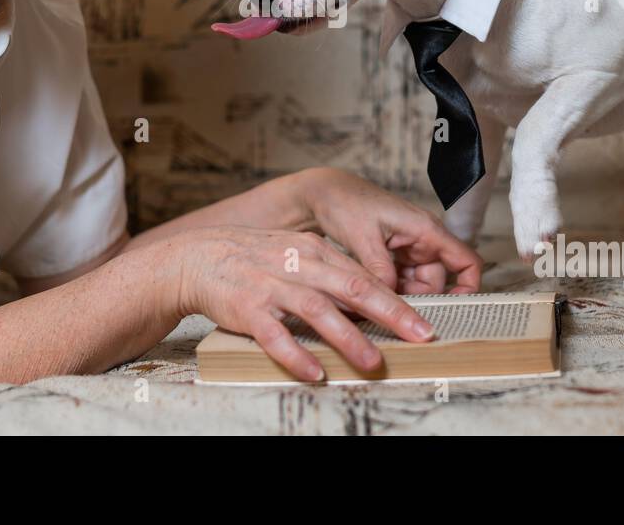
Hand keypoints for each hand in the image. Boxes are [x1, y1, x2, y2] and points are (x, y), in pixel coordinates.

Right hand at [174, 225, 438, 381]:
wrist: (199, 257)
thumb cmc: (255, 258)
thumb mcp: (296, 254)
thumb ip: (330, 272)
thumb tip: (371, 298)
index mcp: (314, 251)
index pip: (363, 276)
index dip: (396, 299)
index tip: (424, 322)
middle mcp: (298, 266)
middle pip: (351, 287)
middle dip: (389, 313)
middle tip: (420, 335)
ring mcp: (272, 286)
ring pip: (317, 310)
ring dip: (348, 337)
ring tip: (373, 362)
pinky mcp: (249, 308)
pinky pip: (275, 335)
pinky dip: (296, 354)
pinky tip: (315, 372)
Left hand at [293, 167, 482, 294]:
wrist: (324, 193)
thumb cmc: (345, 202)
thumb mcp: (362, 236)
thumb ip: (379, 268)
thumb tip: (391, 299)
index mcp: (425, 229)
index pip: (466, 260)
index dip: (469, 287)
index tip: (455, 309)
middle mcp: (422, 239)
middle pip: (438, 281)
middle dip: (420, 299)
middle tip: (394, 313)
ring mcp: (409, 248)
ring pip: (418, 284)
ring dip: (402, 297)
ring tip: (377, 305)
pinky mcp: (394, 255)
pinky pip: (401, 281)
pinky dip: (390, 291)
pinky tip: (372, 297)